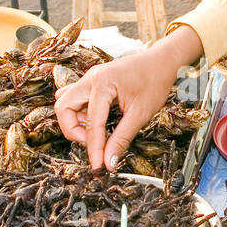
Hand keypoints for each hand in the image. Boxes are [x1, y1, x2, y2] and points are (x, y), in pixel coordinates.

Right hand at [54, 26, 202, 168]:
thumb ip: (122, 138)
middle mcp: (91, 78)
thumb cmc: (155, 81)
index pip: (91, 122)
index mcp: (103, 83)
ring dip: (75, 121)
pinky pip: (74, 98)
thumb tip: (109, 161)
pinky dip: (78, 113)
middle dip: (73, 131)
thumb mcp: (141, 114)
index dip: (93, 147)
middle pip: (63, 107)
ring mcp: (89, 78)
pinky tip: (95, 121)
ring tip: (97, 132)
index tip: (98, 164)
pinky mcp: (92, 82)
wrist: (162, 62)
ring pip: (66, 103)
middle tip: (92, 144)